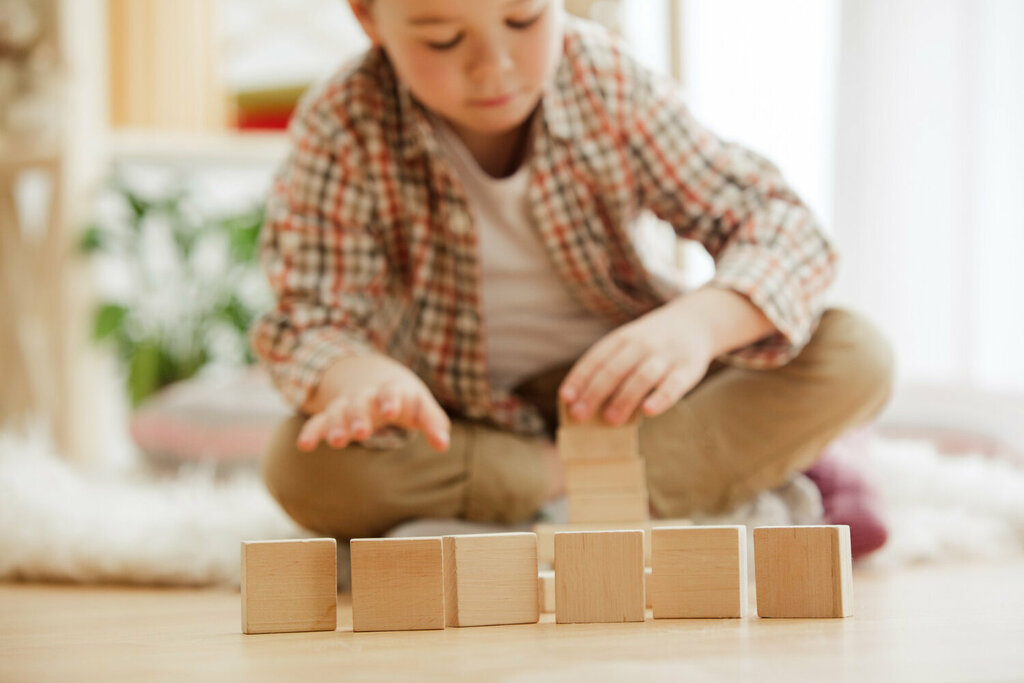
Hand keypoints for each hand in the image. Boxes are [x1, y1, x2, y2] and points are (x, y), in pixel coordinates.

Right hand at [297, 354, 450, 452]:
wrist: (371, 375)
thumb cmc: (403, 397)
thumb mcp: (419, 404)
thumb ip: (433, 423)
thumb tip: (444, 445)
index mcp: (391, 389)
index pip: (391, 391)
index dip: (391, 400)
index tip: (392, 411)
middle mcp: (366, 396)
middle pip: (360, 403)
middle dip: (359, 416)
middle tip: (361, 432)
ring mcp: (346, 405)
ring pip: (338, 412)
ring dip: (336, 425)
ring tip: (337, 441)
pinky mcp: (331, 416)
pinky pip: (318, 421)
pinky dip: (311, 432)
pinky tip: (304, 445)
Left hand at [558, 288, 775, 425]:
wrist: (697, 321)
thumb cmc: (652, 342)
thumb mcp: (629, 343)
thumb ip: (610, 366)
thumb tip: (585, 402)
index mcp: (622, 339)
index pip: (596, 358)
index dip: (580, 378)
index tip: (566, 398)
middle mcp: (642, 344)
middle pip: (614, 369)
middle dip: (594, 392)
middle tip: (580, 415)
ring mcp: (666, 355)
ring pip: (641, 377)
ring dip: (623, 398)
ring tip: (610, 420)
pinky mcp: (688, 368)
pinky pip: (673, 385)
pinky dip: (660, 398)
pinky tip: (648, 411)